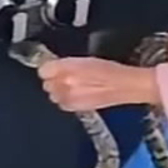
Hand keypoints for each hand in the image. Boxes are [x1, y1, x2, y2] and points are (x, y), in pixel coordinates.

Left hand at [37, 57, 160, 111]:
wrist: (125, 86)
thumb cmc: (111, 71)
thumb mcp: (85, 59)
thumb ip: (65, 64)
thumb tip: (52, 67)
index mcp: (67, 68)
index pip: (43, 70)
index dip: (49, 69)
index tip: (53, 68)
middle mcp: (65, 84)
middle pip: (46, 84)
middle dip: (53, 81)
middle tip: (64, 77)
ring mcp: (69, 97)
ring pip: (53, 95)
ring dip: (58, 91)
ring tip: (71, 87)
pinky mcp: (76, 108)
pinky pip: (62, 104)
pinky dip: (66, 100)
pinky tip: (76, 95)